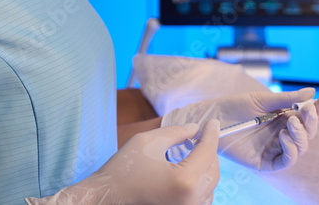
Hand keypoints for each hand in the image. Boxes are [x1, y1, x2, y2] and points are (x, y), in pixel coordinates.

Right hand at [25, 119, 220, 204]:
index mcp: (185, 180)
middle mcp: (191, 200)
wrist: (104, 200)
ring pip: (209, 187)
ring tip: (195, 151)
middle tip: (202, 135)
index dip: (211, 134)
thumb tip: (195, 129)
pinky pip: (201, 199)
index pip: (207, 152)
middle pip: (212, 171)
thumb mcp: (148, 142)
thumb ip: (176, 133)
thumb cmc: (123, 171)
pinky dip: (200, 183)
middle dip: (209, 151)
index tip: (213, 122)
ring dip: (206, 168)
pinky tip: (189, 171)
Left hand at [161, 88, 318, 171]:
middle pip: (307, 133)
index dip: (318, 111)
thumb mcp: (262, 100)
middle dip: (311, 122)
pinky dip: (291, 150)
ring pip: (300, 148)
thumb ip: (287, 99)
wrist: (211, 118)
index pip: (307, 117)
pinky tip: (285, 137)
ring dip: (301, 135)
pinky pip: (285, 161)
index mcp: (283, 118)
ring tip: (291, 122)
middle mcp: (282, 134)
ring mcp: (275, 149)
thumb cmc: (234, 107)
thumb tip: (312, 92)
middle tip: (306, 110)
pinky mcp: (266, 163)